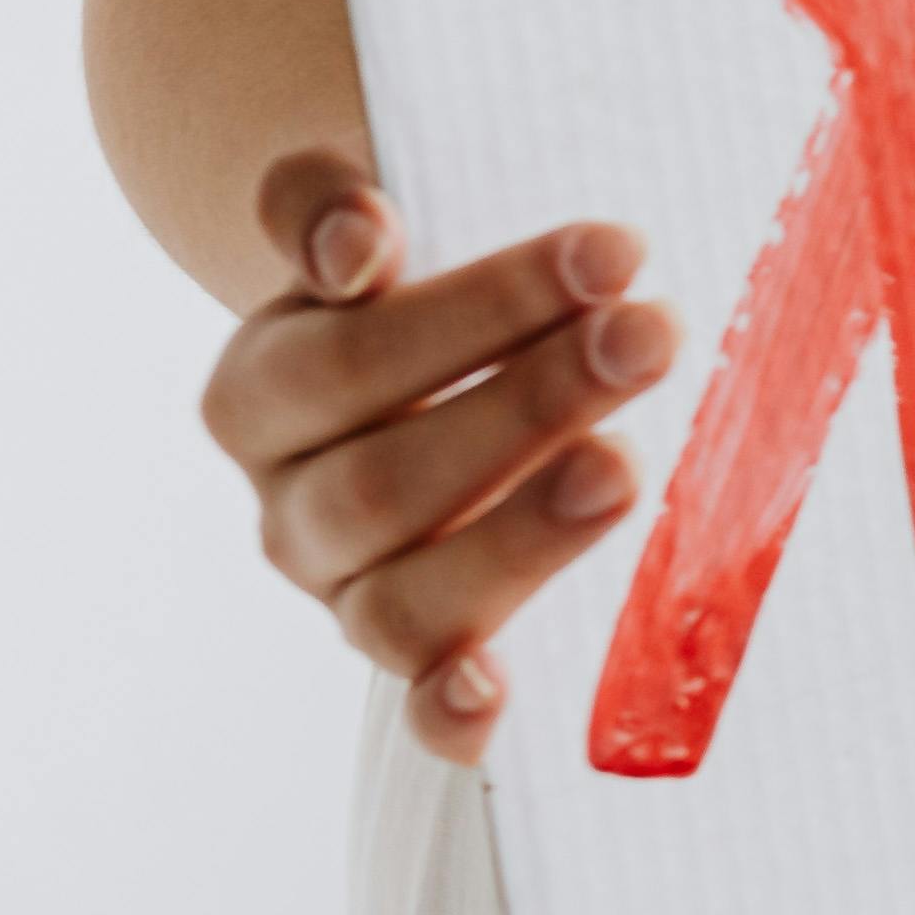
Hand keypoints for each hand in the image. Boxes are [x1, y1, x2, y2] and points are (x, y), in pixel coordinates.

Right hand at [203, 148, 679, 761]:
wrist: (435, 378)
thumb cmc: (415, 293)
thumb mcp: (363, 228)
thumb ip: (323, 202)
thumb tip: (356, 240)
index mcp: (260, 395)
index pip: (354, 352)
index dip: (484, 305)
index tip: (614, 251)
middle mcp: (294, 508)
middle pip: (389, 478)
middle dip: (532, 402)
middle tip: (653, 335)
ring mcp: (352, 596)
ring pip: (405, 598)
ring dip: (521, 537)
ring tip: (627, 466)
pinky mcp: (424, 662)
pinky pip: (421, 710)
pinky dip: (451, 712)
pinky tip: (499, 694)